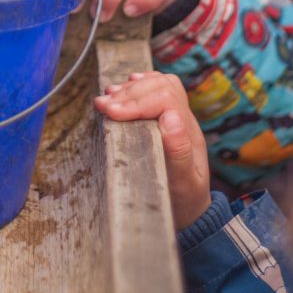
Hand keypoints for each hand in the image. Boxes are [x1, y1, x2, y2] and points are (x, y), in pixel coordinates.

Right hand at [94, 71, 211, 228]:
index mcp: (189, 133)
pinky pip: (153, 89)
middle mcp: (184, 119)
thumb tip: (170, 118)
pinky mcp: (164, 116)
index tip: (112, 113)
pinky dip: (135, 86)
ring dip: (130, 89)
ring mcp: (175, 115)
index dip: (137, 102)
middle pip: (160, 86)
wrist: (189, 209)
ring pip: (157, 83)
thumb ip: (180, 152)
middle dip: (129, 94)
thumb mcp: (184, 184)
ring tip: (106, 99)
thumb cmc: (185, 199)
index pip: (166, 99)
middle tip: (102, 105)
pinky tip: (120, 89)